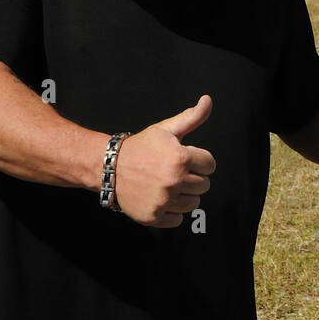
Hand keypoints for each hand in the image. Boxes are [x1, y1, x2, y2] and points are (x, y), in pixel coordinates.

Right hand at [114, 95, 216, 227]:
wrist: (108, 167)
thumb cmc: (141, 147)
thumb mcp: (165, 129)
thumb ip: (191, 117)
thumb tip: (208, 100)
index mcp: (180, 158)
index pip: (210, 165)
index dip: (199, 161)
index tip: (186, 160)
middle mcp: (173, 180)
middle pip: (204, 185)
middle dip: (193, 178)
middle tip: (174, 172)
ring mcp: (163, 200)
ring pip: (194, 204)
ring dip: (185, 196)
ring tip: (168, 185)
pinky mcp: (153, 216)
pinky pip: (178, 219)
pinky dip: (172, 212)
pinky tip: (161, 199)